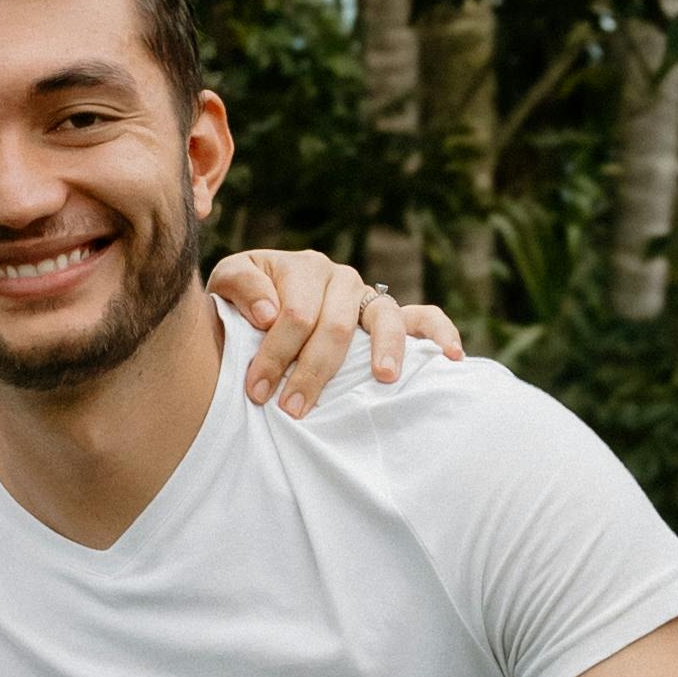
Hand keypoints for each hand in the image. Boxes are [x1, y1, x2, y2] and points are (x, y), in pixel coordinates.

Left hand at [214, 248, 466, 412]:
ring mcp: (369, 296)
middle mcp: (340, 278)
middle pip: (335, 325)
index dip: (274, 354)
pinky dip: (441, 333)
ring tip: (383, 379)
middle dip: (312, 371)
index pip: (294, 314)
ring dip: (385, 351)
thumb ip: (239, 289)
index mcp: (301, 267)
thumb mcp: (226, 285)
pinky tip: (451, 357)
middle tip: (293, 409)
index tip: (257, 391)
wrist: (254, 305)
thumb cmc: (241, 303)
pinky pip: (425, 317)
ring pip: (384, 318)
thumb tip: (269, 312)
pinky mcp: (392, 313)